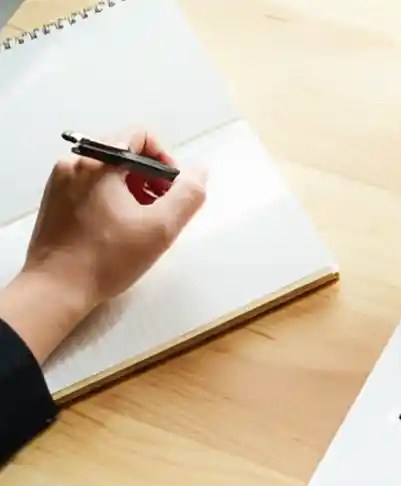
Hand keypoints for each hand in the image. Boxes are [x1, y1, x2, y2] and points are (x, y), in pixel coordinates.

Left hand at [0, 129, 206, 362]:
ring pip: (109, 171)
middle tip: (162, 211)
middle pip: (126, 153)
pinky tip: (120, 229)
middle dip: (152, 179)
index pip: (141, 135)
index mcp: (98, 161)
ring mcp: (60, 180)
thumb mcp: (161, 228)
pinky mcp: (54, 199)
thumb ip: (189, 195)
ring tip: (143, 223)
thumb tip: (199, 172)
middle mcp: (74, 162)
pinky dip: (113, 199)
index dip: (166, 159)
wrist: (57, 288)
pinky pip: (92, 186)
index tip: (173, 190)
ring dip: (134, 190)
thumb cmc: (108, 258)